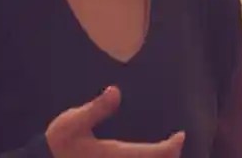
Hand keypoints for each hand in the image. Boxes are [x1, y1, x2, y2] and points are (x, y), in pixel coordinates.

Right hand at [45, 86, 185, 157]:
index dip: (170, 147)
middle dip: (169, 157)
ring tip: (165, 151)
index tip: (180, 136)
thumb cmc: (61, 142)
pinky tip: (144, 155)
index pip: (153, 154)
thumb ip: (96, 108)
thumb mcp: (74, 122)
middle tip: (176, 144)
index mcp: (117, 155)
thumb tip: (115, 91)